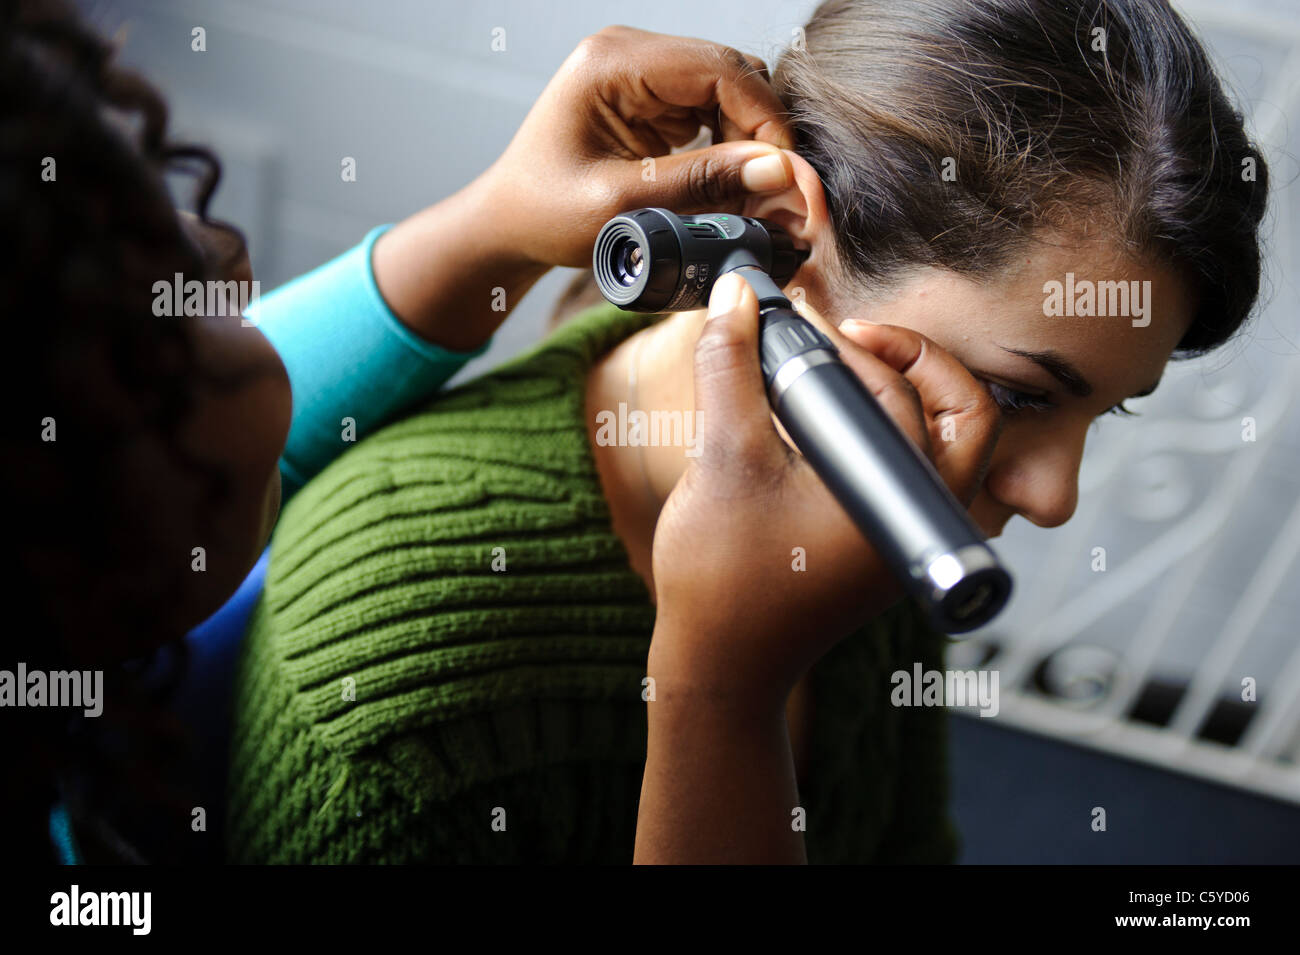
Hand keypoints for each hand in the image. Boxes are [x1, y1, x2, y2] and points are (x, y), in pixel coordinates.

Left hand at [477, 24, 796, 269]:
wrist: (509, 223)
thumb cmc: (545, 215)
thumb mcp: (624, 205)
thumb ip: (702, 182)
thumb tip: (777, 169)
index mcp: (612, 63)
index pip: (717, 68)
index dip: (762, 118)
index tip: (781, 171)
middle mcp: (628, 52)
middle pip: (729, 72)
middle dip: (756, 131)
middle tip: (766, 190)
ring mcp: (640, 70)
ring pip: (727, 90)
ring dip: (745, 140)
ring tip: (743, 192)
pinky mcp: (649, 95)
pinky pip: (710, 108)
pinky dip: (727, 145)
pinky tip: (723, 182)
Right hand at [647, 272, 1003, 716]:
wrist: (719, 665)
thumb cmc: (724, 578)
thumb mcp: (723, 458)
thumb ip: (731, 368)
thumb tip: (736, 296)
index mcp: (902, 501)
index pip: (907, 394)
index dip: (859, 346)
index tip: (807, 323)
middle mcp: (924, 521)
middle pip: (960, 415)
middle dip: (905, 363)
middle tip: (848, 343)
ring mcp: (909, 538)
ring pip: (940, 446)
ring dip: (897, 399)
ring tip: (837, 375)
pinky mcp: (886, 547)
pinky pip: (906, 474)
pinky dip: (878, 438)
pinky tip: (824, 424)